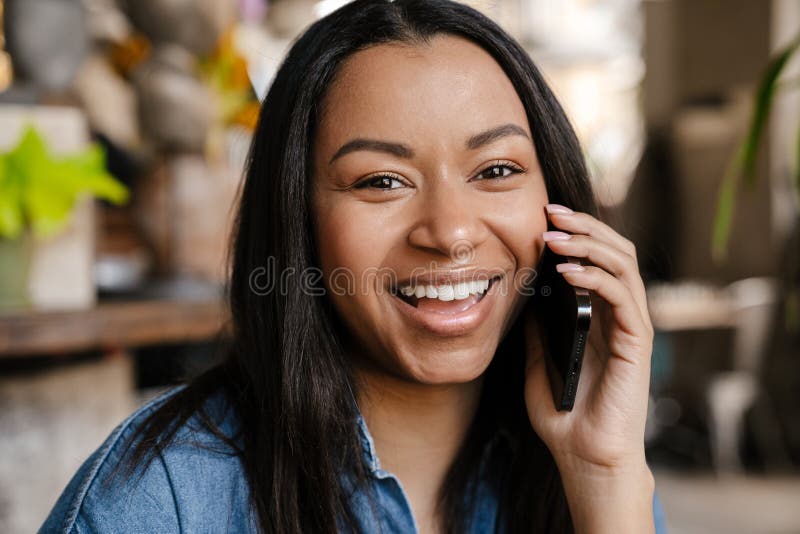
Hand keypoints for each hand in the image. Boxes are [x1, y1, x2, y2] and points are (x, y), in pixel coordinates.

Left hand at [523, 203, 654, 531]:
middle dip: (585, 227)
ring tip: (556, 235)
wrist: (584, 458)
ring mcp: (631, 329)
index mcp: (599, 319)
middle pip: (615, 253)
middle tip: (551, 211)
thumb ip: (537, 332)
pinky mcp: (636, 345)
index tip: (543, 219)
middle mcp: (619, 318)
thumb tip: (524, 298)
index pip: (598, 261)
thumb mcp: (538, 365)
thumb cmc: (564, 418)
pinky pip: (623, 298)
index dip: (577, 236)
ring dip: (590, 244)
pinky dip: (597, 278)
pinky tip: (567, 273)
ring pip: (624, 266)